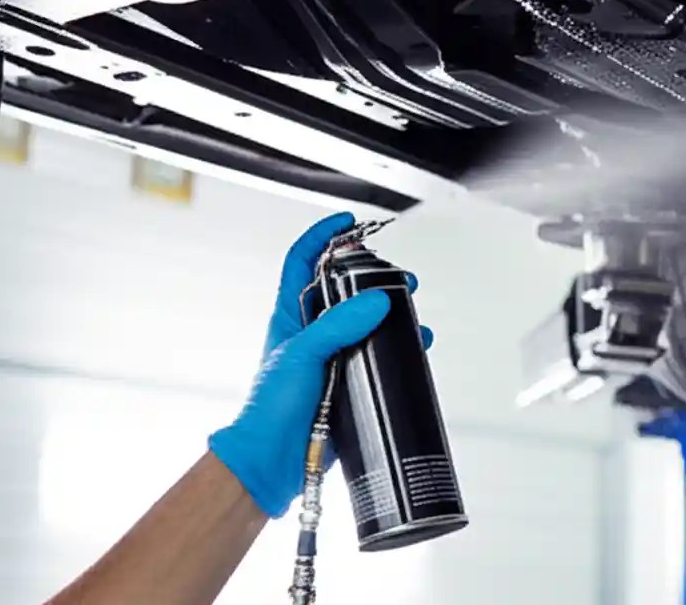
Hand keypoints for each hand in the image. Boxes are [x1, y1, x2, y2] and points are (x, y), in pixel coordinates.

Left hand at [208, 213, 431, 517]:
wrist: (274, 462)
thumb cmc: (271, 409)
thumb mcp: (302, 354)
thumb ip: (338, 323)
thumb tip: (375, 299)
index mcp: (290, 317)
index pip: (302, 262)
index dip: (322, 236)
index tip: (349, 222)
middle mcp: (312, 334)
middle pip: (343, 290)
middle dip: (372, 276)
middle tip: (398, 276)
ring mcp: (332, 359)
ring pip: (366, 324)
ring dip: (391, 314)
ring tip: (412, 311)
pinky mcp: (349, 384)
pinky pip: (377, 357)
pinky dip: (398, 348)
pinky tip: (414, 346)